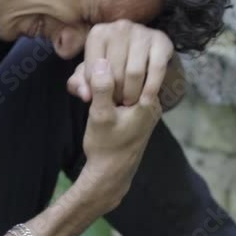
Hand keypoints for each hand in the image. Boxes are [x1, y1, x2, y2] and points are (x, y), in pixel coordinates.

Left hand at [66, 20, 173, 105]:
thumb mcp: (91, 73)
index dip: (96, 88)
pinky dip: (151, 88)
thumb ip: (79, 84)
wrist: (144, 54)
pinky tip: (146, 100)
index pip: (93, 69)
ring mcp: (142, 32)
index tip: (101, 97)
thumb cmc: (113, 64)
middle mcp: (120, 27)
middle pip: (114, 72)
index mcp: (98, 32)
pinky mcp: (161, 40)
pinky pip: (156, 69)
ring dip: (132, 94)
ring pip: (134, 72)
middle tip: (118, 103)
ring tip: (130, 102)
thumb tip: (85, 95)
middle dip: (115, 94)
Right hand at [79, 58, 161, 210]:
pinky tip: (90, 98)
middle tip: (85, 93)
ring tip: (85, 97)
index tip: (92, 76)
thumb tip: (101, 60)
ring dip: (99, 85)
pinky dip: (104, 92)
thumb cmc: (106, 146)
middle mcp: (151, 100)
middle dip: (100, 76)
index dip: (109, 65)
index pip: (132, 66)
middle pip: (125, 72)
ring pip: (120, 81)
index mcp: (149, 99)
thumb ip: (102, 87)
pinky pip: (119, 92)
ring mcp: (143, 105)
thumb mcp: (101, 115)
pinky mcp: (133, 111)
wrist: (109, 174)